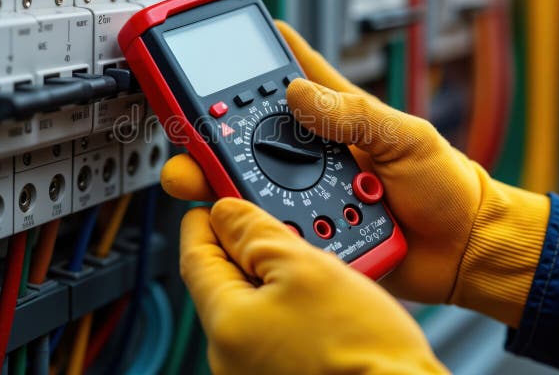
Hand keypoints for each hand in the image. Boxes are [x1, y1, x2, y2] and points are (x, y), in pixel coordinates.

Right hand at [163, 21, 549, 326]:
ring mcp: (305, 195)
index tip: (214, 44)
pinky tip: (235, 223)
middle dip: (209, 130)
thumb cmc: (444, 185)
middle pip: (246, 136)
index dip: (251, 56)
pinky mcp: (306, 234)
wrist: (460, 249)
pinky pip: (265, 229)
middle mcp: (312, 156)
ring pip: (244, 184)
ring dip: (217, 180)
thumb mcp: (407, 138)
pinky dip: (245, 226)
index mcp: (336, 119)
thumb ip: (356, 116)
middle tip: (187, 130)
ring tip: (201, 178)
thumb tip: (298, 94)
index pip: (287, 76)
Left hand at [180, 198, 448, 374]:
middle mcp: (230, 355)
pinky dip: (288, 304)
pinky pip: (273, 328)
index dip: (206, 220)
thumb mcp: (307, 268)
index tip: (216, 200)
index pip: (195, 257)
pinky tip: (318, 296)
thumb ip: (257, 233)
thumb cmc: (363, 349)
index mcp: (226, 324)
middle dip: (246, 247)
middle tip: (273, 221)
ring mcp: (254, 370)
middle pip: (224, 281)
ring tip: (307, 259)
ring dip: (272, 276)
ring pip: (252, 303)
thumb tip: (226, 212)